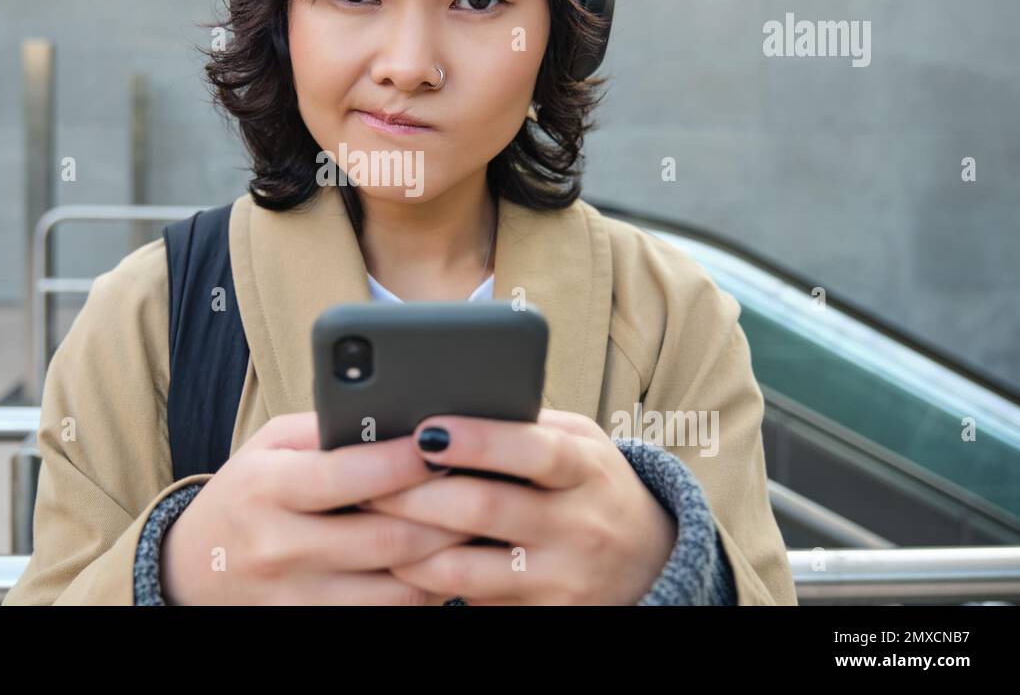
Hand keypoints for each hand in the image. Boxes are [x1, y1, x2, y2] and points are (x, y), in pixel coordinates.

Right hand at [160, 411, 471, 604]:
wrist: (194, 571)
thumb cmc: (247, 495)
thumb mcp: (270, 446)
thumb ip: (327, 428)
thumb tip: (396, 412)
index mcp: (266, 488)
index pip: (348, 475)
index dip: (404, 461)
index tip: (442, 445)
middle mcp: (279, 548)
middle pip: (386, 539)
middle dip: (445, 514)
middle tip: (482, 488)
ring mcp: (295, 599)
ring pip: (396, 589)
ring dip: (445, 559)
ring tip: (473, 528)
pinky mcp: (310, 627)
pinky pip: (386, 617)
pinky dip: (422, 592)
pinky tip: (442, 566)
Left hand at [360, 408, 677, 604]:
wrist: (652, 561)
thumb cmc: (595, 486)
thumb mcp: (581, 444)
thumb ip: (528, 425)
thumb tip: (450, 401)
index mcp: (586, 470)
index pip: (534, 450)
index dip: (478, 440)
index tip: (426, 430)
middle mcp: (578, 527)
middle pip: (484, 509)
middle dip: (415, 494)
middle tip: (366, 481)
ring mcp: (561, 580)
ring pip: (465, 569)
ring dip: (407, 547)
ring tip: (372, 523)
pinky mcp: (543, 617)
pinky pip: (472, 603)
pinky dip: (429, 583)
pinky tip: (402, 561)